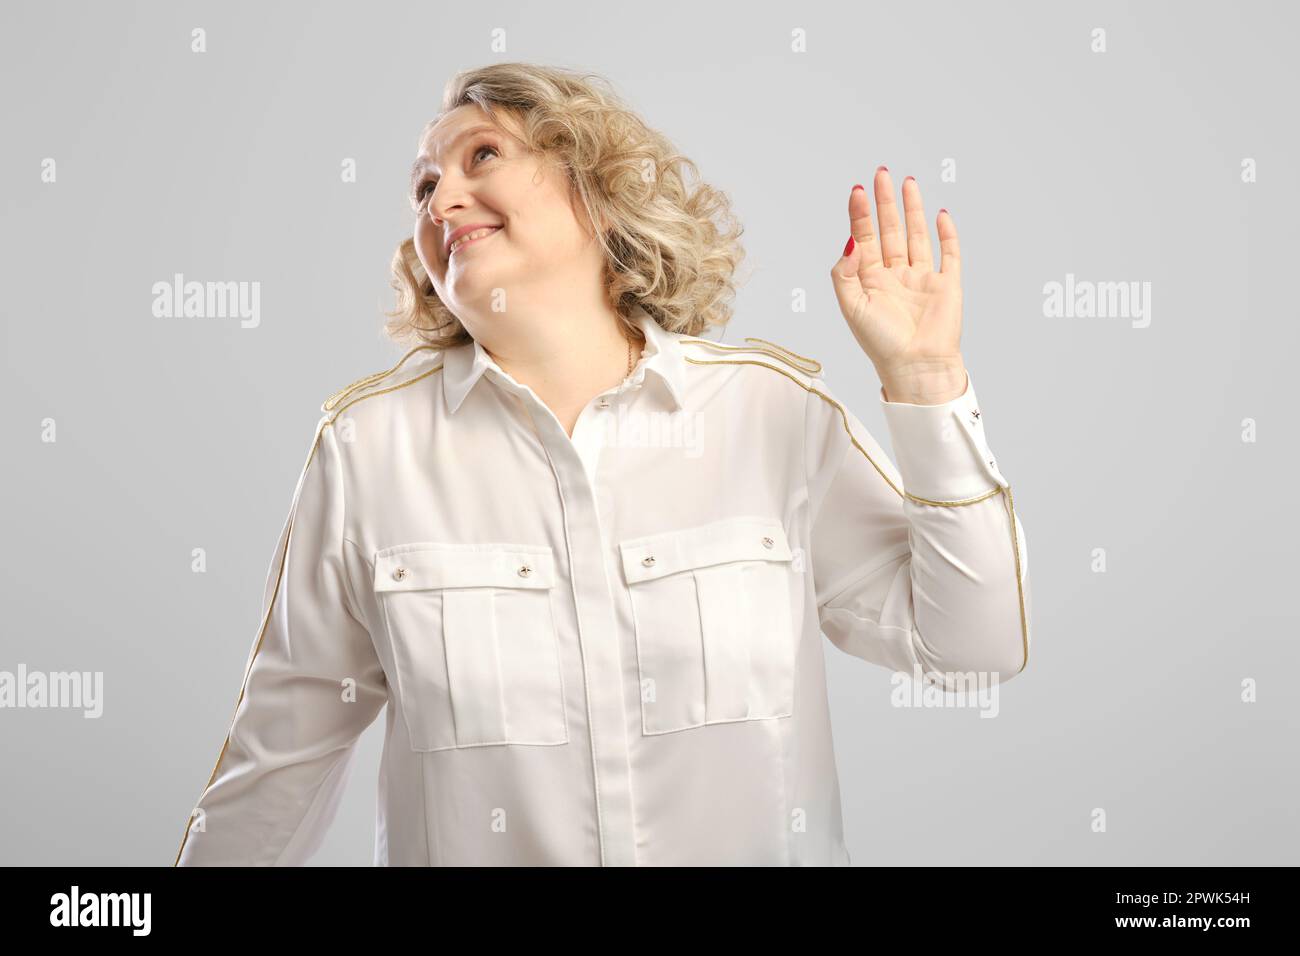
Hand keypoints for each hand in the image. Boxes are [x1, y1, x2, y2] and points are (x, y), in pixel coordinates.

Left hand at [829, 167, 966, 404]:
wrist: (915, 367)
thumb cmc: (881, 343)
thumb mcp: (851, 307)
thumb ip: (844, 273)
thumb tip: (851, 240)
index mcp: (870, 280)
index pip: (864, 238)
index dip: (860, 214)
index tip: (857, 190)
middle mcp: (895, 275)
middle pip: (889, 230)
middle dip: (885, 202)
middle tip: (881, 173)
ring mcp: (922, 278)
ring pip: (916, 236)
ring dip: (912, 209)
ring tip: (907, 182)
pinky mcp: (947, 285)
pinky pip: (949, 254)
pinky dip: (947, 234)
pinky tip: (940, 215)